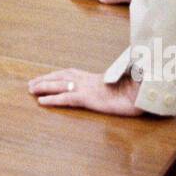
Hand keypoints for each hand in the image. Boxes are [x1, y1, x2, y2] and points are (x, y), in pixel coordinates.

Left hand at [28, 68, 142, 115]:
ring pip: (60, 85)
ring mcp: (88, 88)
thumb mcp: (124, 88)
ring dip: (43, 86)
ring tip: (30, 89)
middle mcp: (89, 80)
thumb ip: (115, 86)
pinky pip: (67, 99)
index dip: (57, 75)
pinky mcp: (90, 98)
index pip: (72, 73)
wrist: (145, 91)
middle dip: (45, 79)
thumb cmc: (138, 90)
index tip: (46, 77)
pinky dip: (53, 99)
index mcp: (96, 77)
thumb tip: (113, 88)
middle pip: (62, 76)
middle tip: (31, 84)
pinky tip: (41, 102)